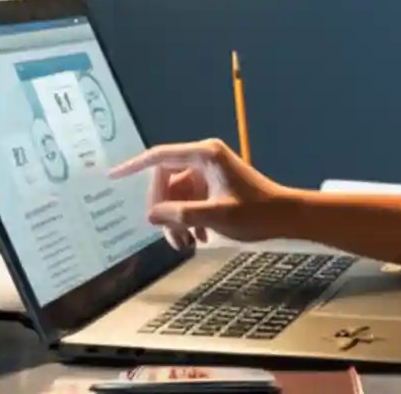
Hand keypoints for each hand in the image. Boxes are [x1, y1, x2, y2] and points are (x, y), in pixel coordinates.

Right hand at [108, 138, 291, 248]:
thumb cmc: (257, 214)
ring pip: (177, 193)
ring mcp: (210, 171)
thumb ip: (180, 215)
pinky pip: (189, 199)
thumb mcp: (215, 217)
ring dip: (176, 218)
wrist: (287, 217)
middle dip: (163, 209)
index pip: (160, 156)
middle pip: (166, 179)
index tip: (113, 177)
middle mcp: (205, 157)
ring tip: (186, 244)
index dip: (133, 166)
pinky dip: (188, 218)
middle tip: (171, 238)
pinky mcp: (215, 184)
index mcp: (205, 155)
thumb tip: (151, 215)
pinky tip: (197, 239)